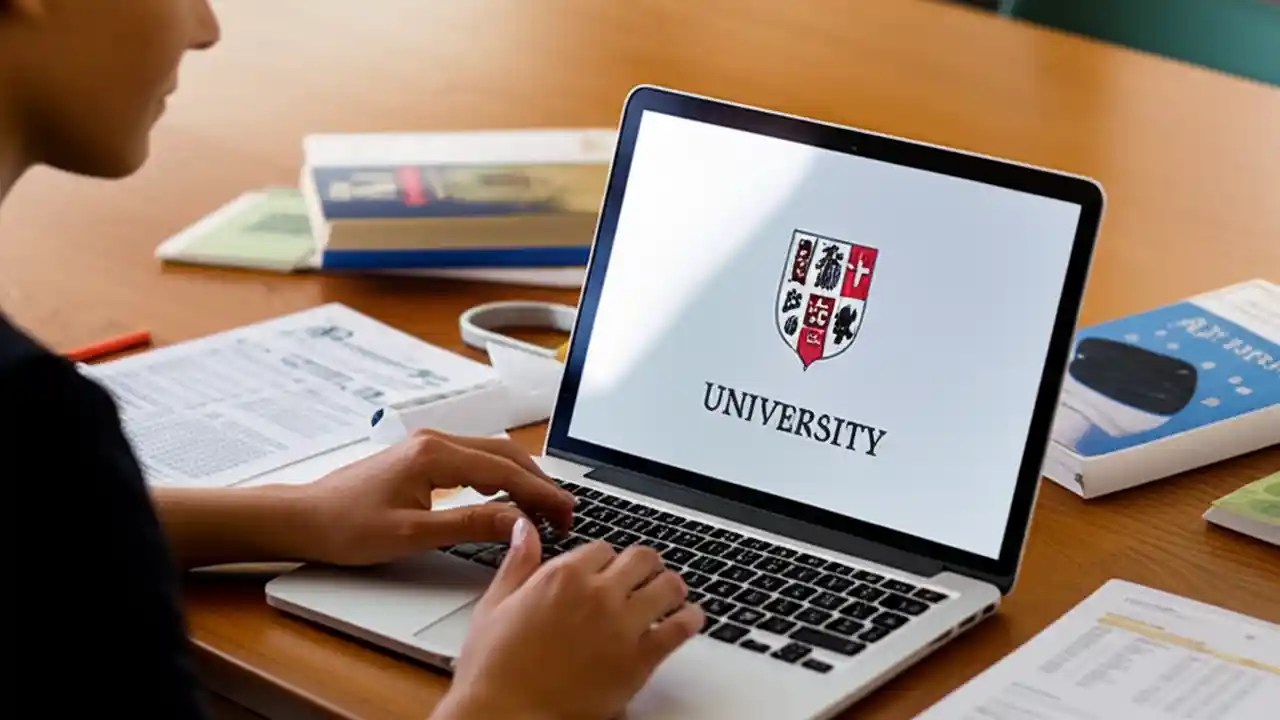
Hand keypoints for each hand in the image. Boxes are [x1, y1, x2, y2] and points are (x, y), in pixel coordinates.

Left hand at [297, 430, 573, 565]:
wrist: (301, 518)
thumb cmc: (344, 527)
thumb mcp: (410, 535)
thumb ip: (468, 525)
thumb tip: (516, 522)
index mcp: (434, 454)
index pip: (505, 471)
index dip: (540, 494)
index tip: (565, 514)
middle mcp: (434, 441)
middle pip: (505, 454)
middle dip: (539, 482)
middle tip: (564, 513)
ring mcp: (428, 446)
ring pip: (492, 455)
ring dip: (522, 478)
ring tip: (543, 507)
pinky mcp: (422, 457)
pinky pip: (474, 460)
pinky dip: (500, 477)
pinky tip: (507, 497)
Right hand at [434, 519, 704, 719]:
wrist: (507, 716)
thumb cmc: (495, 669)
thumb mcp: (496, 605)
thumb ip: (518, 561)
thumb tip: (525, 529)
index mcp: (562, 575)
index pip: (603, 548)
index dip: (606, 560)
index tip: (607, 571)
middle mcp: (597, 593)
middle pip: (642, 558)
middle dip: (643, 566)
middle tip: (644, 577)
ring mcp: (622, 625)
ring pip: (668, 585)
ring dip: (670, 587)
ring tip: (670, 595)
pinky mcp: (640, 659)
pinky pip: (680, 628)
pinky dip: (691, 619)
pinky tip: (690, 619)